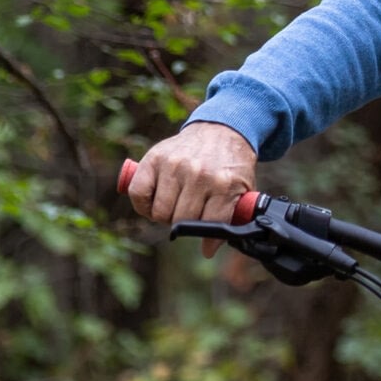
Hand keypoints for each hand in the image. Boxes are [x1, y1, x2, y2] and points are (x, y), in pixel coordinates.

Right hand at [125, 121, 258, 259]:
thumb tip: (207, 251)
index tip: (206, 242)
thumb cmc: (230, 165)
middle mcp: (199, 174)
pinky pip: (138, 194)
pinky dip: (143, 203)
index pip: (210, 225)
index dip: (207, 238)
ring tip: (175, 203)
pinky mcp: (155, 158)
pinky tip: (154, 199)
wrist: (221, 129)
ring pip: (160, 212)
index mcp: (224, 184)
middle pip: (181, 221)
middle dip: (185, 223)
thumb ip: (230, 219)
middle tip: (190, 212)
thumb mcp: (242, 190)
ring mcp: (175, 165)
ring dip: (166, 214)